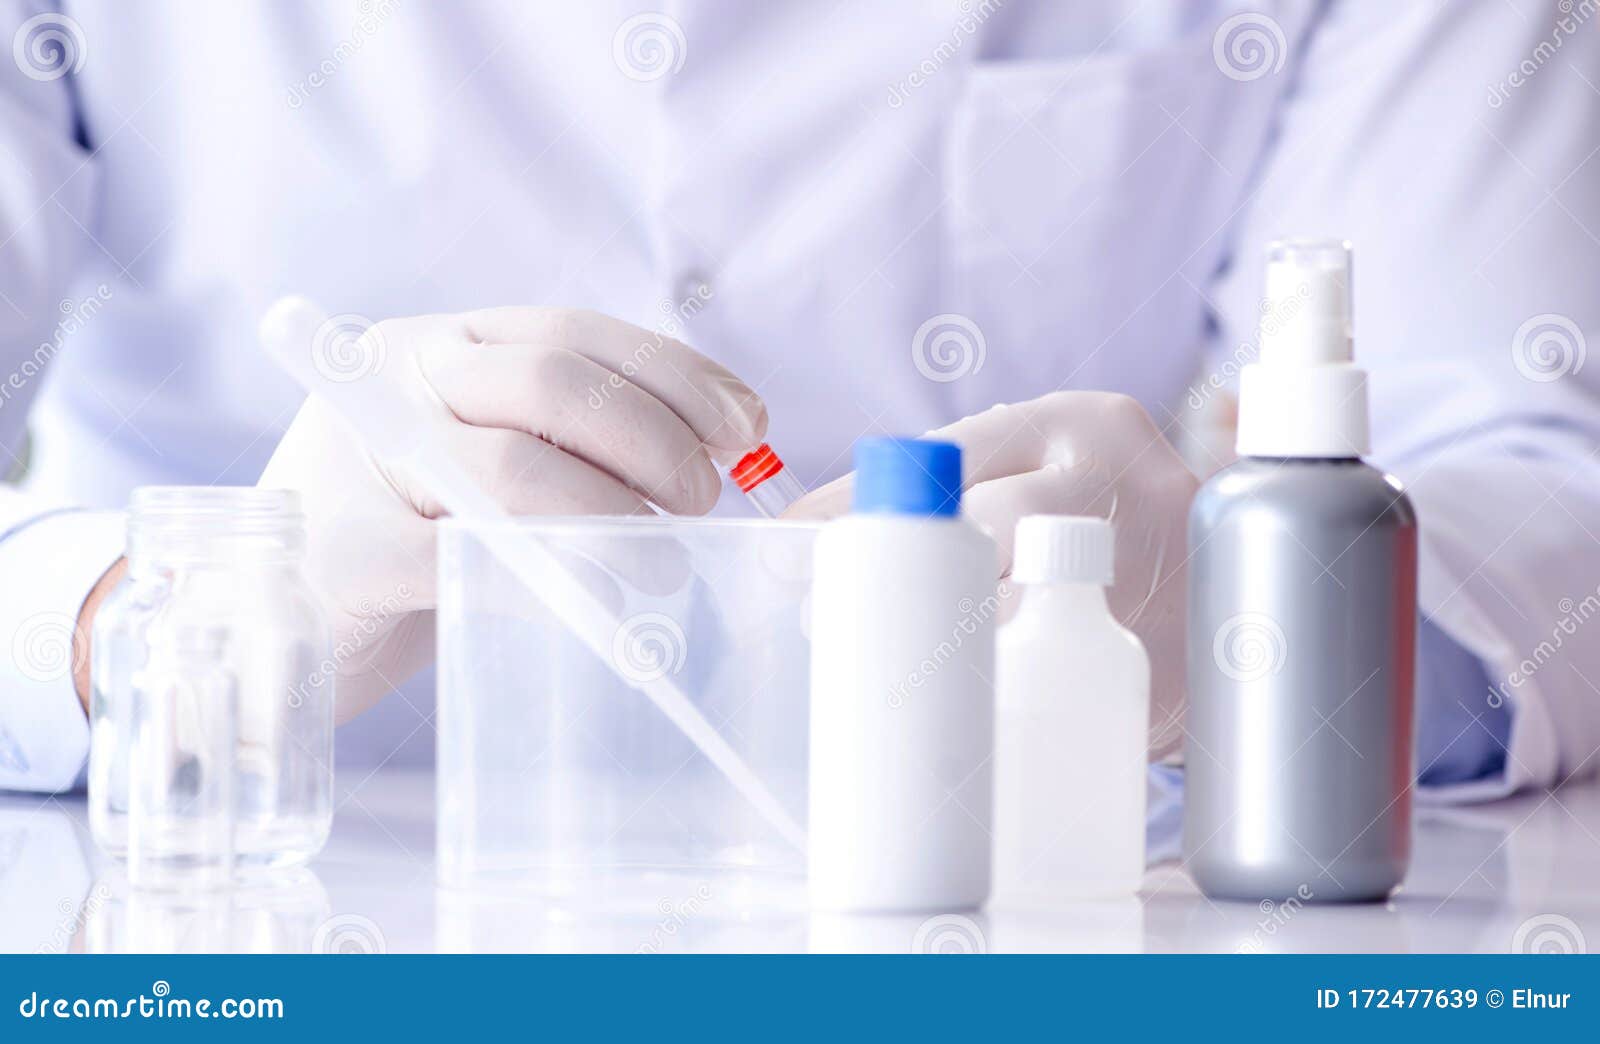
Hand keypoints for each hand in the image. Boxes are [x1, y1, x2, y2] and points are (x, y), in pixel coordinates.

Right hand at [258, 307, 767, 719]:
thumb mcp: (486, 465)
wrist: (270, 606)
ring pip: (512, 467)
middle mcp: (396, 379)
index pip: (578, 334)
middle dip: (653, 440)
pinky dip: (550, 586)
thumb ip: (568, 444)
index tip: (746, 427)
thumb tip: (706, 461)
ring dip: (613, 515)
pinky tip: (597, 606)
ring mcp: (361, 461)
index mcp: (441, 343)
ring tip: (663, 562)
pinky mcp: (348, 555)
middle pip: (551, 383)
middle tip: (702, 501)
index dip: (676, 376)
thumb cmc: (407, 533)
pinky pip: (468, 562)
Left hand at [789, 392, 1195, 757]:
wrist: (1245, 604)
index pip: (944, 456)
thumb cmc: (1116, 536)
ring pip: (998, 610)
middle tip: (827, 619)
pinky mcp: (1147, 651)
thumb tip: (818, 540)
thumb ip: (967, 491)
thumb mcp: (1059, 477)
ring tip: (878, 665)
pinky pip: (1037, 675)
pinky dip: (980, 693)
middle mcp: (1112, 480)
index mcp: (1079, 423)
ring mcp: (1138, 567)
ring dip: (924, 645)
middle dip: (885, 580)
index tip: (792, 548)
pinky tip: (952, 704)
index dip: (856, 506)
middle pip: (969, 532)